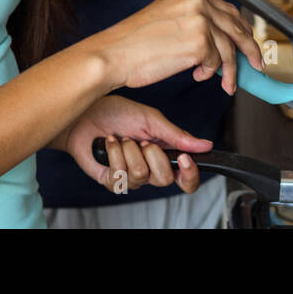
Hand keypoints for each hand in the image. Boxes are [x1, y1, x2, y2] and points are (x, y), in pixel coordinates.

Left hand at [50, 95, 210, 193]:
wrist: (87, 114)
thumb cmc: (118, 112)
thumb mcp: (152, 119)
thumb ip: (178, 136)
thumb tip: (205, 145)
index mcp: (165, 153)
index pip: (186, 178)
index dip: (190, 174)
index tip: (184, 158)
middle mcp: (150, 168)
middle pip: (164, 179)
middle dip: (153, 155)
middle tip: (142, 140)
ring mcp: (131, 176)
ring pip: (141, 176)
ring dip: (130, 152)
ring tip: (122, 139)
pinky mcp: (112, 180)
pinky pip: (120, 177)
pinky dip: (115, 154)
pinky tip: (110, 144)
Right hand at [102, 0, 263, 93]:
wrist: (114, 54)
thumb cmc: (133, 43)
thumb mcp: (167, 19)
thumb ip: (193, 22)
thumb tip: (219, 40)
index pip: (227, 10)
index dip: (240, 29)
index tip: (248, 42)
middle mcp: (198, 2)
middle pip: (236, 26)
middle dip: (250, 48)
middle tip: (257, 64)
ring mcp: (200, 21)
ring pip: (229, 49)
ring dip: (229, 70)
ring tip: (226, 84)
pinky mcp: (200, 42)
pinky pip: (215, 63)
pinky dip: (209, 74)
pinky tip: (196, 76)